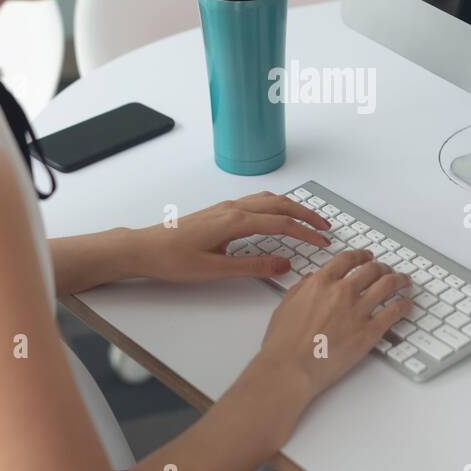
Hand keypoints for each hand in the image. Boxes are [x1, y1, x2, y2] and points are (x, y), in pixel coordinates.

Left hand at [130, 191, 331, 283]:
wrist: (144, 248)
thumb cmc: (173, 260)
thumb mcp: (215, 270)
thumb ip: (252, 266)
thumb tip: (284, 264)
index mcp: (235, 222)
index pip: (281, 223)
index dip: (306, 232)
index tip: (323, 242)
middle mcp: (233, 209)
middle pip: (279, 205)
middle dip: (306, 214)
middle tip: (326, 227)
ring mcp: (226, 207)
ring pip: (268, 200)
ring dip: (291, 207)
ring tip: (308, 220)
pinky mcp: (220, 211)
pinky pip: (256, 201)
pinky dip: (275, 206)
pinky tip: (277, 216)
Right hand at [258, 249, 411, 398]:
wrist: (291, 368)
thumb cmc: (283, 343)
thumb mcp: (286, 306)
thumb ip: (301, 289)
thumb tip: (310, 280)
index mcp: (321, 283)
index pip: (348, 259)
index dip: (361, 255)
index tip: (367, 256)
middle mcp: (342, 292)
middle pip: (372, 269)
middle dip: (382, 267)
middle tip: (387, 270)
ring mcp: (358, 310)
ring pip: (388, 285)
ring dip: (399, 280)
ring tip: (404, 281)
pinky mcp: (369, 332)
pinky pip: (395, 312)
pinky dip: (404, 305)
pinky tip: (407, 304)